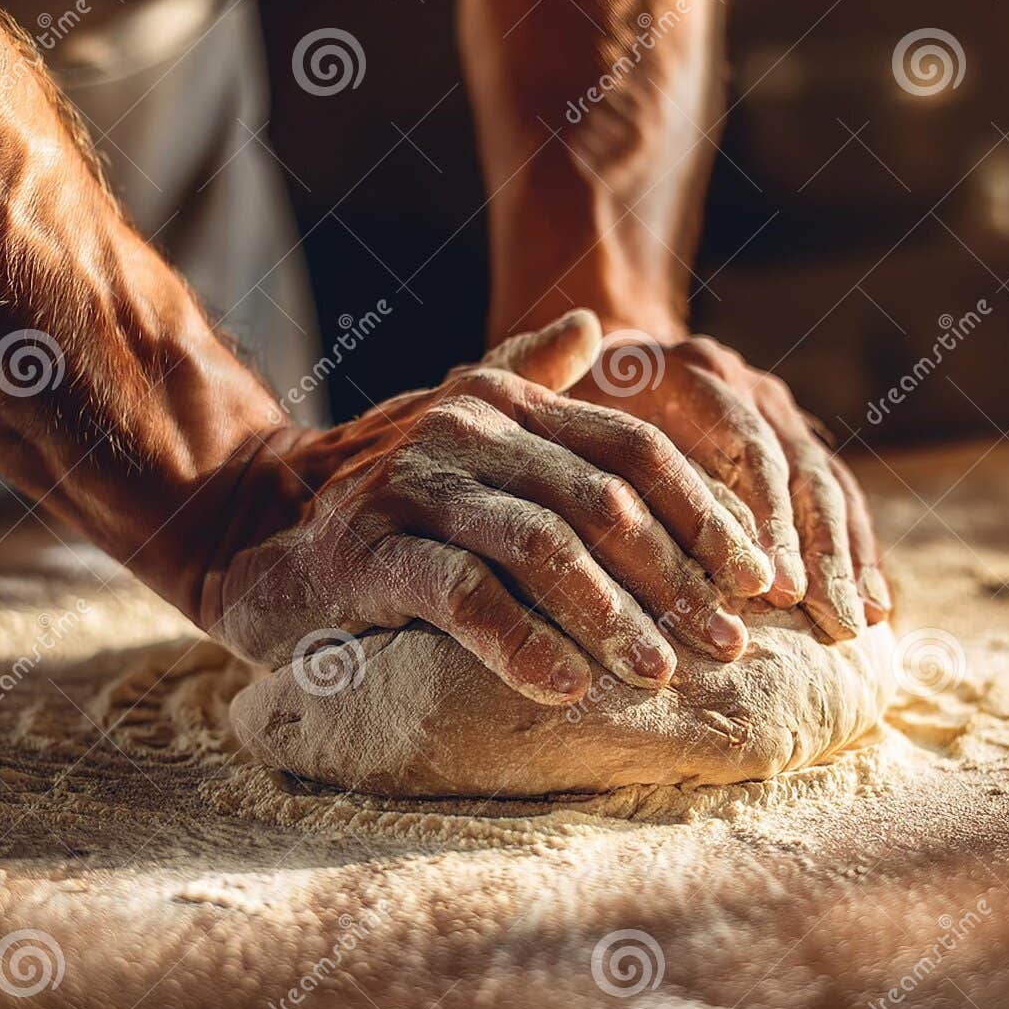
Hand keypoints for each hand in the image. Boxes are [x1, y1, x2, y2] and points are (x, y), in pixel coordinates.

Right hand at [201, 312, 774, 703]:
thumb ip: (524, 376)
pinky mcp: (367, 551)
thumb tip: (592, 322)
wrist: (250, 524)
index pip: (634, 447)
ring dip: (614, 616)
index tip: (758, 581)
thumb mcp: (454, 427)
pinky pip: (463, 595)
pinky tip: (568, 686)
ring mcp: (413, 486)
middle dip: (677, 578)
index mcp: (503, 402)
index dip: (705, 513)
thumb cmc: (378, 492)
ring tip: (662, 674)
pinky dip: (521, 643)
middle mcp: (466, 431)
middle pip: (603, 500)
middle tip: (728, 645)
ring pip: (542, 546)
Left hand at [569, 328, 889, 640]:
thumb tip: (609, 514)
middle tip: (830, 616)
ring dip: (848, 557)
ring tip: (860, 621)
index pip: (746, 445)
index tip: (775, 587)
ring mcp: (781, 413)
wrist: (607, 363)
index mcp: (694, 372)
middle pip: (799, 469)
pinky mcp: (798, 444)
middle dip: (818, 550)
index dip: (765, 517)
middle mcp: (749, 386)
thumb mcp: (563, 407)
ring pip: (829, 484)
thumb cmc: (571, 403)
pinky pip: (841, 498)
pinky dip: (859, 552)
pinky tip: (878, 605)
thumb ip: (591, 451)